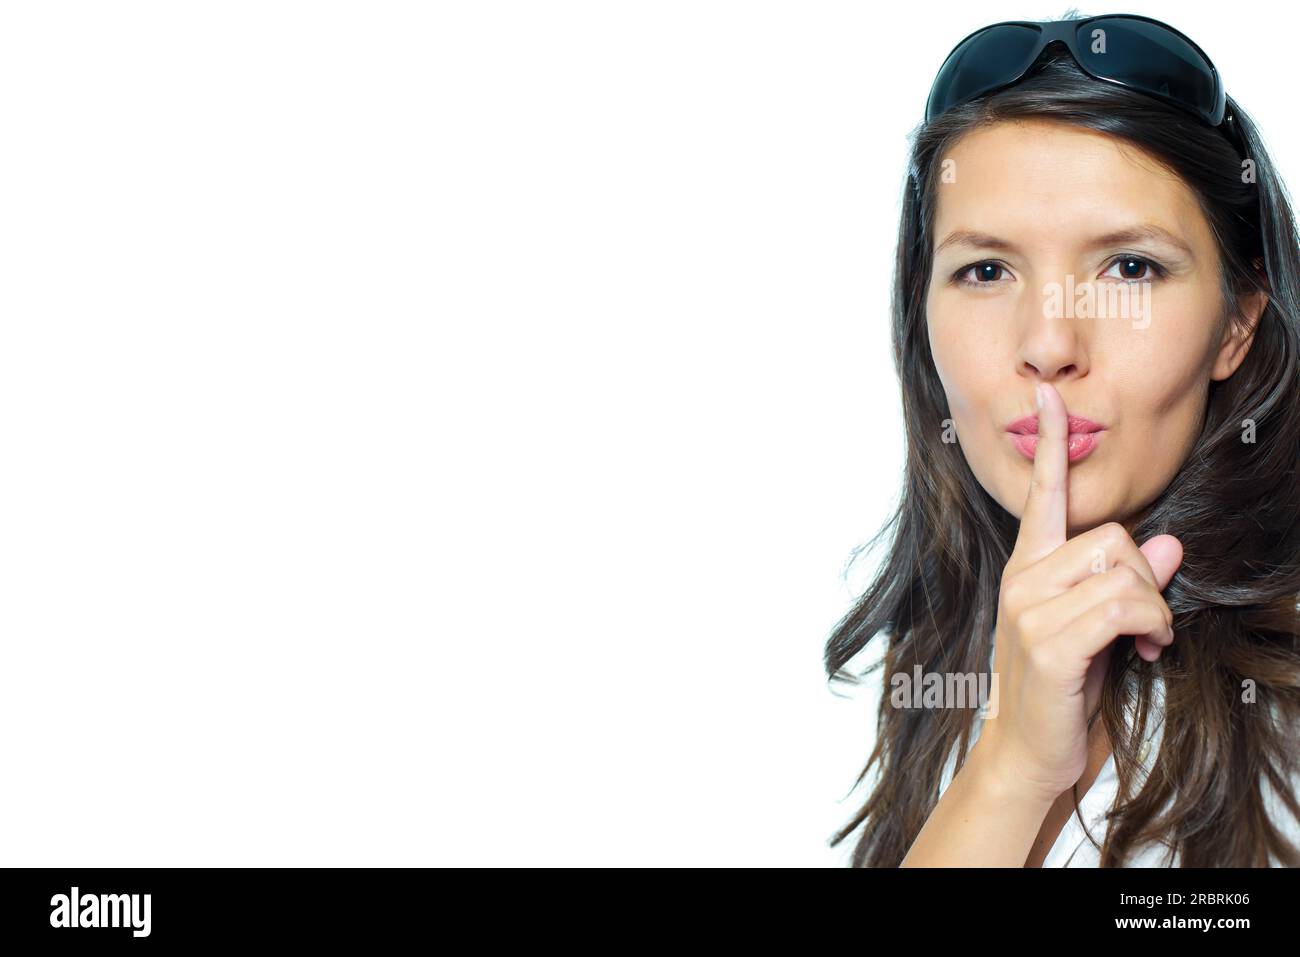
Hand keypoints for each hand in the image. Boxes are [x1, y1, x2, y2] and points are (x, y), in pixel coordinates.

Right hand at [977, 381, 1182, 802]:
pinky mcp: (1048, 642)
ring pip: (1124, 569)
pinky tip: (1146, 652)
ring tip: (1147, 642)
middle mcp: (1023, 579)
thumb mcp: (1098, 630)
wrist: (1029, 755)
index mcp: (1028, 569)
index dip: (1048, 445)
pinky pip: (1123, 606)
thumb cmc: (1061, 692)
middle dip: (1147, 578)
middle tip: (1148, 623)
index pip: (1042, 496)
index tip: (1048, 397)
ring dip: (1154, 608)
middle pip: (1112, 534)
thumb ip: (1125, 584)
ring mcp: (1030, 609)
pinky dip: (1150, 626)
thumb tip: (1169, 544)